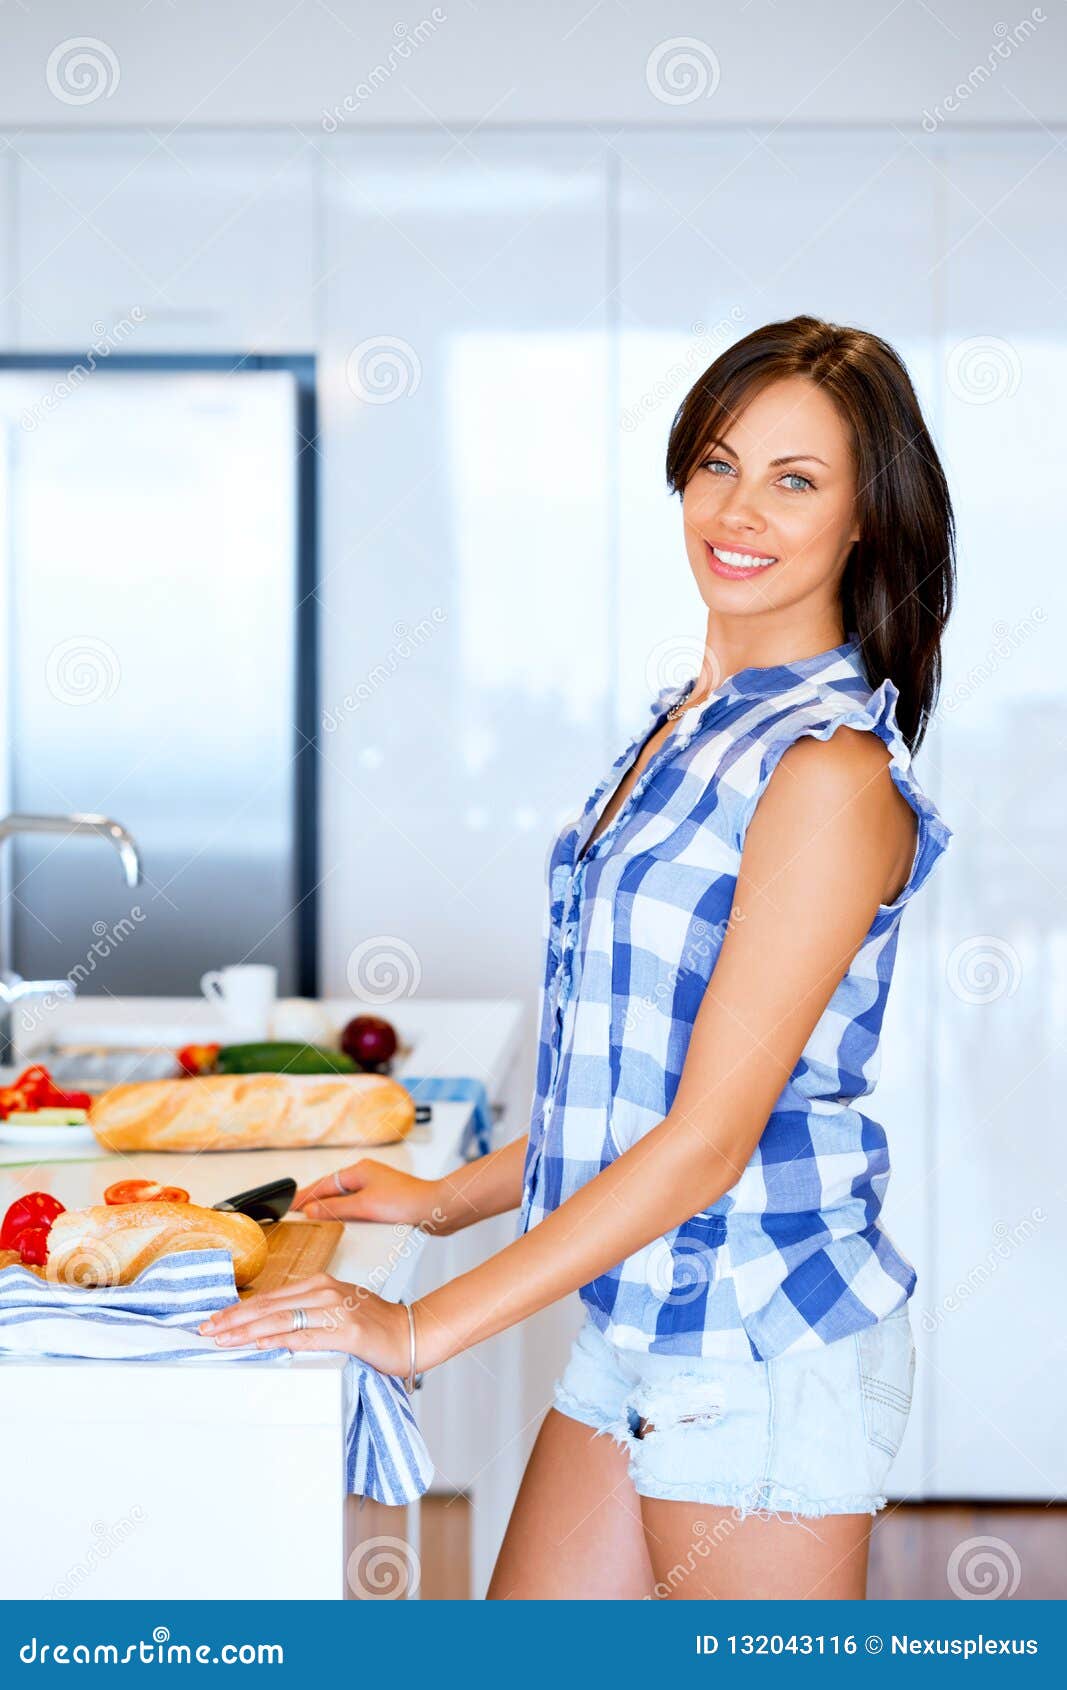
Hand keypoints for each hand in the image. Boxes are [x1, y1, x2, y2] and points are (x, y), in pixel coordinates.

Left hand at [198, 1273, 412, 1373]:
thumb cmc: (376, 1324)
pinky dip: (280, 1342)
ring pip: (281, 1320)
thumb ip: (307, 1313)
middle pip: (269, 1306)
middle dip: (233, 1319)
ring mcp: (336, 1310)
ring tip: (224, 1340)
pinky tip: (262, 1346)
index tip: (215, 1319)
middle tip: (207, 1329)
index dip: (239, 1309)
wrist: (413, 1332)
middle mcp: (325, 1292)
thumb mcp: (337, 1308)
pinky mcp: (348, 1332)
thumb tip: (272, 1327)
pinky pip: (306, 1337)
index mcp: (320, 1284)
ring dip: (247, 1332)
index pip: (269, 1297)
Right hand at [293, 1158, 448, 1230]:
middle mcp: (367, 1176)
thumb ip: (336, 1208)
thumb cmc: (406, 1201)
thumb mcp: (364, 1206)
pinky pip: (357, 1207)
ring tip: (313, 1219)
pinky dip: (344, 1214)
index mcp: (359, 1171)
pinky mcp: (385, 1203)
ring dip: (330, 1208)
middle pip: (332, 1189)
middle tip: (295, 1212)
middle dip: (314, 1200)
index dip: (306, 1196)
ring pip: (345, 1199)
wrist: (436, 1209)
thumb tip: (312, 1210)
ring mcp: (376, 1189)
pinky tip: (341, 1224)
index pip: (324, 1184)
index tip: (290, 1206)